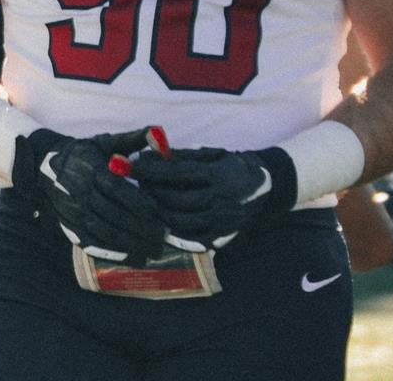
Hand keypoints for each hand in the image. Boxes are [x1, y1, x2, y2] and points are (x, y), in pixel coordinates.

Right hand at [11, 128, 169, 262]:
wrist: (44, 165)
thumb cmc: (83, 154)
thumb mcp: (105, 142)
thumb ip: (134, 139)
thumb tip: (159, 133)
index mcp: (92, 169)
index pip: (117, 189)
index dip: (138, 202)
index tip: (159, 212)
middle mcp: (81, 191)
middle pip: (113, 214)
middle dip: (140, 228)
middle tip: (163, 237)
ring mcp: (74, 211)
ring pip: (103, 231)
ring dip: (129, 244)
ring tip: (152, 251)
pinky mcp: (69, 225)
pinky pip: (91, 242)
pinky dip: (112, 252)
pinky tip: (131, 257)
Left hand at [130, 146, 296, 250]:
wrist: (263, 187)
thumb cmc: (229, 166)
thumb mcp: (209, 154)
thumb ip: (179, 155)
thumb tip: (146, 154)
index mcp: (219, 176)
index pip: (178, 173)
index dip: (150, 169)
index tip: (129, 164)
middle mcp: (223, 201)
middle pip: (176, 199)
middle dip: (151, 191)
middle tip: (135, 184)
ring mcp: (223, 222)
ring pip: (180, 221)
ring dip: (157, 212)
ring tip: (143, 202)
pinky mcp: (222, 236)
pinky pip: (190, 238)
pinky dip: (170, 230)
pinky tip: (157, 220)